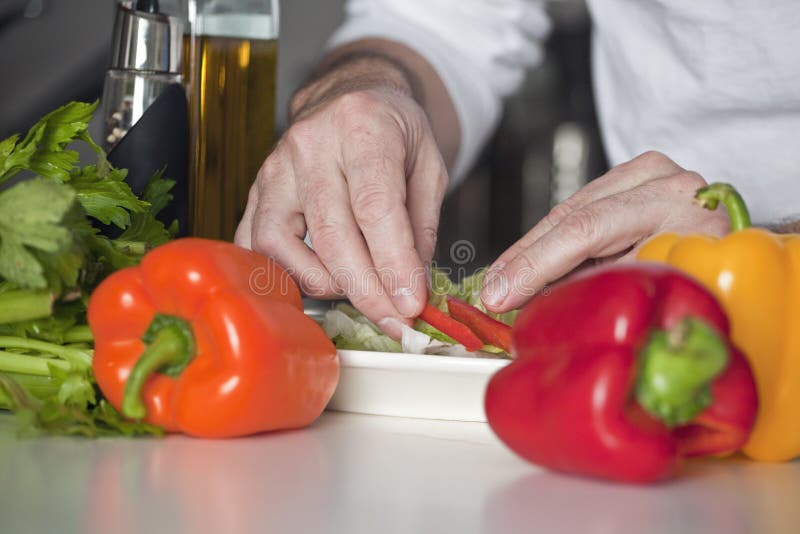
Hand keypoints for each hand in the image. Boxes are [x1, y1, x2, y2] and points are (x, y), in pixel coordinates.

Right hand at [234, 86, 447, 334]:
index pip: (375, 206)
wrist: (349, 98)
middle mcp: (311, 144)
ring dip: (324, 284)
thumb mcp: (428, 164)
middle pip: (332, 234)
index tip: (410, 304)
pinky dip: (282, 274)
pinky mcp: (256, 190)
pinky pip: (254, 245)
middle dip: (366, 290)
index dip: (392, 263)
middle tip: (394, 319)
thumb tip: (410, 284)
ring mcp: (275, 168)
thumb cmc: (392, 130)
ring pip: (282, 245)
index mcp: (362, 126)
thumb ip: (422, 224)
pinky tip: (317, 281)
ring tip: (359, 291)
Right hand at [481, 151, 729, 311]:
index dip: (536, 264)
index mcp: (677, 205)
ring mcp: (647, 173)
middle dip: (524, 258)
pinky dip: (550, 240)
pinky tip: (524, 264)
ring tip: (499, 282)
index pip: (587, 228)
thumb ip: (601, 290)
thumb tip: (539, 310)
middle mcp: (662, 179)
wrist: (737, 259)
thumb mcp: (658, 290)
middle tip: (490, 291)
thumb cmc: (710, 282)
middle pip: (571, 214)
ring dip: (531, 250)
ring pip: (568, 209)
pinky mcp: (631, 179)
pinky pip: (578, 209)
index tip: (502, 295)